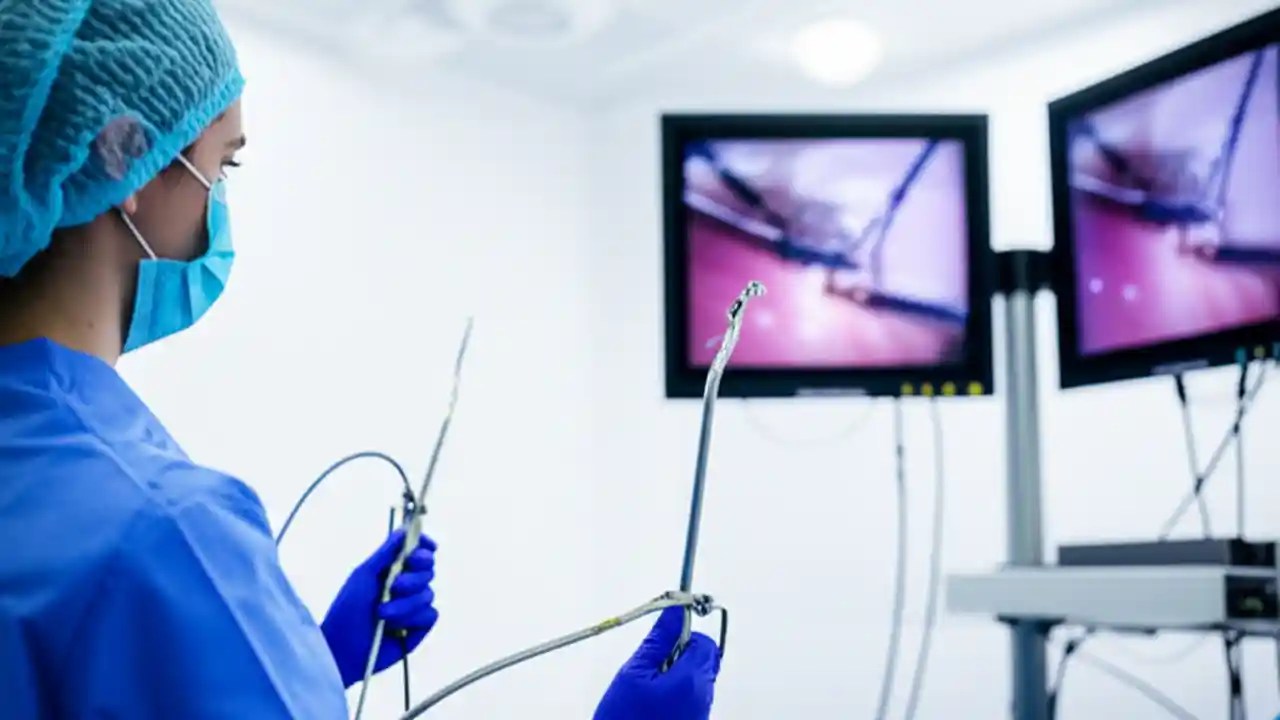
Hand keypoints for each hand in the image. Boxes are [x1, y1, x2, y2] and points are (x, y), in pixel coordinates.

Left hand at [321, 529, 437, 687]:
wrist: (343, 649)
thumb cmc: (347, 610)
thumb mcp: (363, 575)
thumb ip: (386, 553)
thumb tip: (403, 530)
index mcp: (393, 569)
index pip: (419, 551)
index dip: (425, 547)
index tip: (426, 548)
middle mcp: (407, 585)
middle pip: (429, 569)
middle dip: (412, 578)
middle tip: (394, 586)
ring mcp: (414, 606)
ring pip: (428, 593)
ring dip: (404, 604)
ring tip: (382, 614)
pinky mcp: (419, 627)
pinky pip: (429, 614)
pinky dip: (412, 618)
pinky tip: (395, 627)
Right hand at [593, 606, 720, 719]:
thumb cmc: (625, 719)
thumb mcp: (634, 673)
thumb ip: (658, 640)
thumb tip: (674, 610)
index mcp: (692, 679)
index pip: (704, 642)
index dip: (683, 634)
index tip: (662, 638)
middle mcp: (703, 697)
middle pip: (705, 659)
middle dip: (682, 653)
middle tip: (651, 662)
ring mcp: (700, 714)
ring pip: (698, 678)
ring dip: (677, 672)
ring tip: (647, 685)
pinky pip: (692, 697)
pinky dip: (676, 691)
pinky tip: (652, 701)